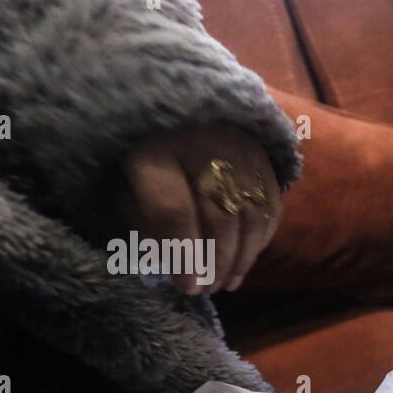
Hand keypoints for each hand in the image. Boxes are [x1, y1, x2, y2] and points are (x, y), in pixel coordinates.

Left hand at [120, 124, 282, 294]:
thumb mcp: (122, 184)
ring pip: (250, 213)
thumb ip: (141, 220)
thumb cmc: (138, 153)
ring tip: (227, 283)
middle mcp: (202, 143)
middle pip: (218, 215)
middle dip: (215, 262)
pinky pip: (270, 204)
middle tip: (207, 290)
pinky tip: (246, 259)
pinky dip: (261, 238)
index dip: (183, 254)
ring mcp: (238, 146)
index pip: (174, 210)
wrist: (170, 102)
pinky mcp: (262, 153)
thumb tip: (169, 260)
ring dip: (241, 257)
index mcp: (153, 148)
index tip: (187, 288)